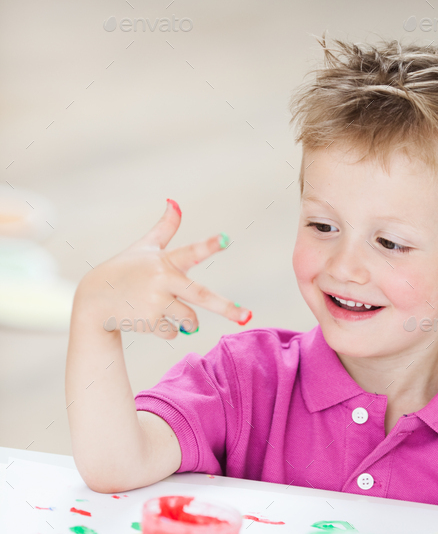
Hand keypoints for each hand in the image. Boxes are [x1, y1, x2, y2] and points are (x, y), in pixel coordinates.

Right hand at [73, 199, 250, 338]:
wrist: (94, 300)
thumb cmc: (124, 269)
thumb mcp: (144, 247)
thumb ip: (165, 227)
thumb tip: (174, 200)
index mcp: (165, 261)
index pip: (191, 251)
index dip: (209, 245)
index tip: (226, 239)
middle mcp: (162, 281)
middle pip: (201, 296)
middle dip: (226, 308)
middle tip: (246, 317)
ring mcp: (155, 303)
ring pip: (189, 320)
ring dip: (186, 321)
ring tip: (165, 309)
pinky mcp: (149, 322)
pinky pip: (173, 332)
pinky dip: (168, 330)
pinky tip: (149, 319)